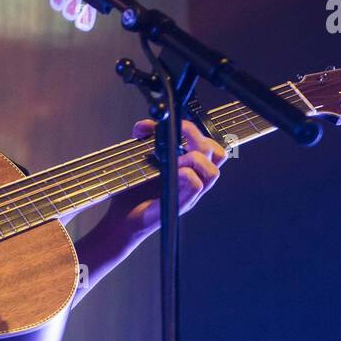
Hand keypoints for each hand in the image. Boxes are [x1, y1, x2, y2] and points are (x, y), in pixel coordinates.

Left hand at [103, 119, 227, 239]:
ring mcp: (189, 193)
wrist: (122, 218)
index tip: (169, 122)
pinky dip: (186, 174)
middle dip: (195, 136)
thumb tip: (144, 126)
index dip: (192, 128)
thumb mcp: (139, 160)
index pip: (208, 144)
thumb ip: (145, 141)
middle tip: (173, 133)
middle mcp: (194, 179)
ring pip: (213, 172)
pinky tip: (172, 171)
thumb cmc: (133, 191)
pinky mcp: (180, 205)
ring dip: (194, 158)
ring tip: (173, 159)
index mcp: (189, 167)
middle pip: (217, 153)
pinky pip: (197, 185)